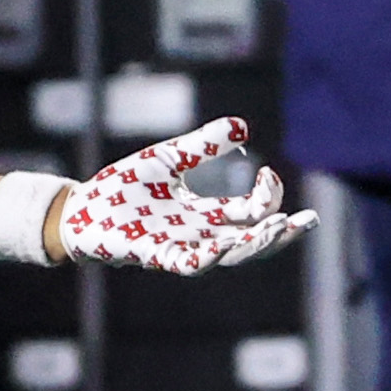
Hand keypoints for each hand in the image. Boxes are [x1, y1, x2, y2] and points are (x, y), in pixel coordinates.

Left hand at [52, 118, 314, 272]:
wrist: (81, 209)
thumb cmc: (123, 189)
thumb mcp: (167, 159)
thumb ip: (202, 146)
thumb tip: (243, 126)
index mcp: (205, 215)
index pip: (249, 213)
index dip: (266, 197)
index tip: (268, 172)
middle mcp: (198, 236)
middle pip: (251, 242)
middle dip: (281, 234)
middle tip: (310, 220)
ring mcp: (178, 247)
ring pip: (227, 256)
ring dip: (253, 244)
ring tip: (276, 228)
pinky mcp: (153, 255)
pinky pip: (187, 263)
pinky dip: (207, 256)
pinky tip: (225, 244)